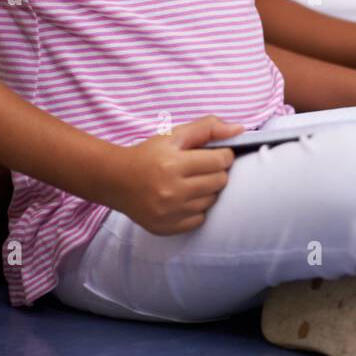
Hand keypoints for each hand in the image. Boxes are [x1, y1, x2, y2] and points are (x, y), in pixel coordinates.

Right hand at [105, 115, 242, 235]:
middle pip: (219, 182)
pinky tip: (186, 198)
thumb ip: (207, 128)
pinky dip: (197, 209)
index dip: (224, 154)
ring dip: (208, 190)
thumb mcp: (174, 134)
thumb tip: (239, 129)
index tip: (216, 154)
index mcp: (173, 164)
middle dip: (217, 172)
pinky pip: (199, 220)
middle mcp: (172, 191)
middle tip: (203, 168)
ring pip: (211, 201)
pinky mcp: (166, 228)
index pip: (221, 161)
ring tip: (192, 182)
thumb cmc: (149, 154)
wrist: (116, 180)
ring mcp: (169, 212)